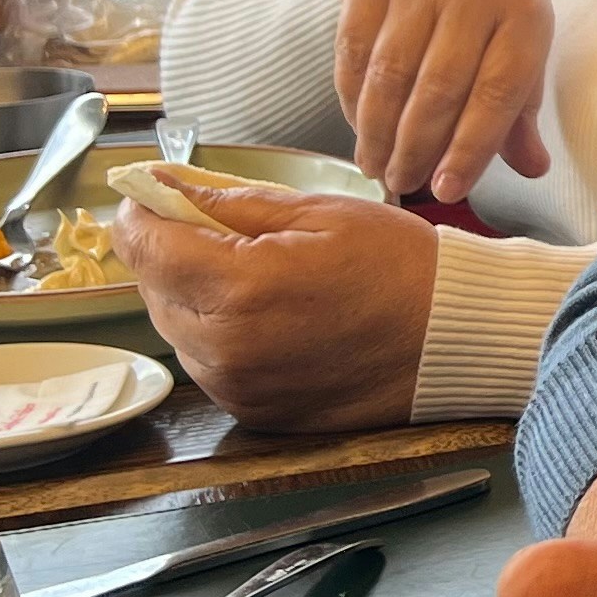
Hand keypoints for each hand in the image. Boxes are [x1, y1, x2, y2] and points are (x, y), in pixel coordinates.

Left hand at [112, 182, 432, 429]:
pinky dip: (221, 333)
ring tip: (259, 275)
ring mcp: (236, 387)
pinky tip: (271, 314)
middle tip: (228, 229)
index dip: (143, 209)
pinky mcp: (251, 411)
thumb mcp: (318, 211)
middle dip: (176, 251)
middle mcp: (225, 349)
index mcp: (239, 289)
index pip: (142, 244)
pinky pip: (207, 362)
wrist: (453, 339)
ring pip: (176, 326)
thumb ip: (229, 201)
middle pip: (152, 287)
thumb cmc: (398, 266)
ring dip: (196, 295)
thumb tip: (163, 185)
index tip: (160, 192)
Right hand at [334, 0, 552, 200]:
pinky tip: (359, 125)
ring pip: (390, 72)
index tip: (447, 191)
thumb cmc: (495, 5)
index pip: (496, 93)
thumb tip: (532, 169)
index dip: (470, 149)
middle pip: (438, 87)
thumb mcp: (523, 46)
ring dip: (378, 131)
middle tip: (403, 183)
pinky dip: (353, 96)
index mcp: (523, 13)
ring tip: (376, 166)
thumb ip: (520, 111)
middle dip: (416, 148)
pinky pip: (354, 49)